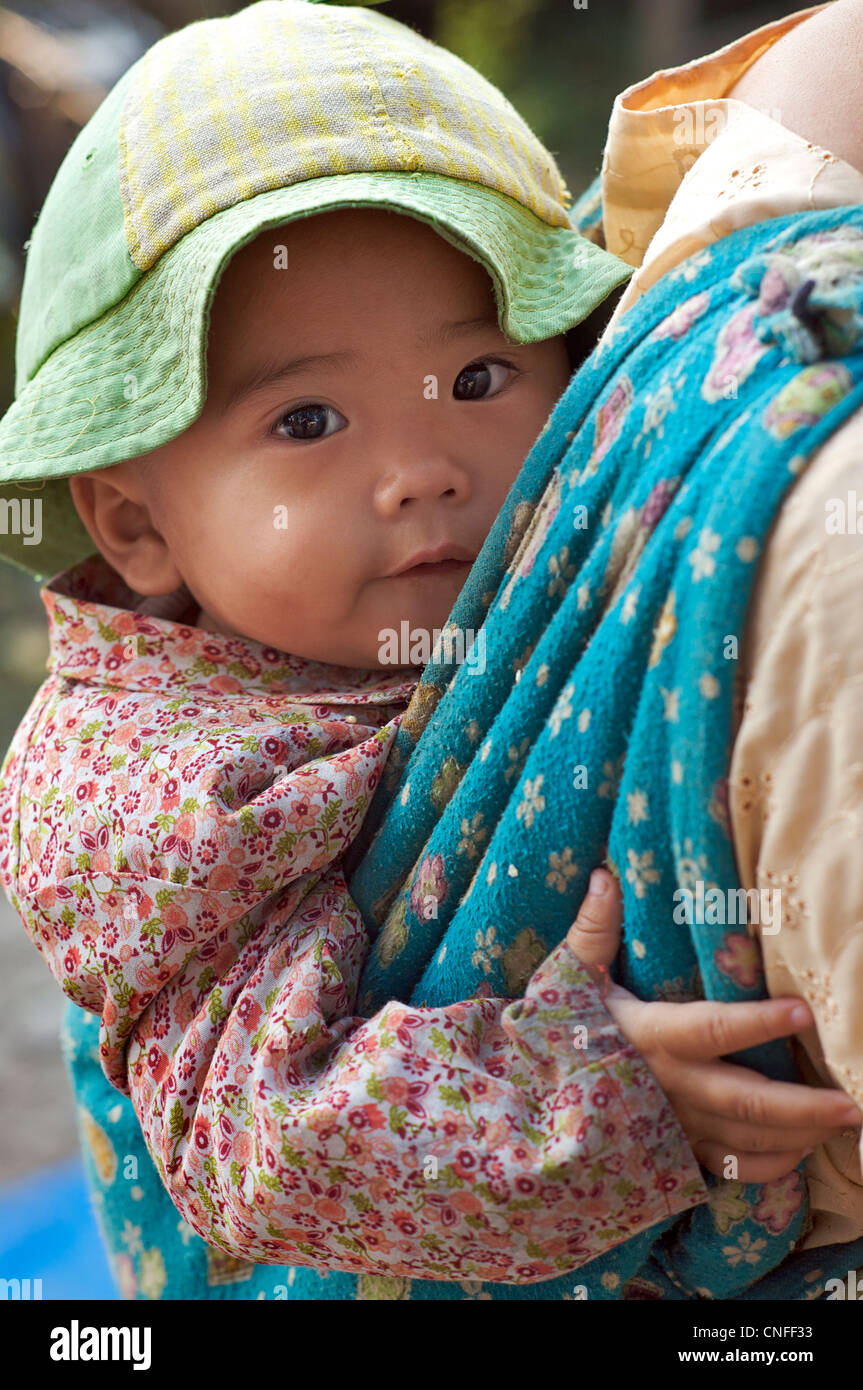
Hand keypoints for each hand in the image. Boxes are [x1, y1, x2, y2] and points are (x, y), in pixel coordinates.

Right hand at [566, 868, 862, 1181]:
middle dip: (804, 1106)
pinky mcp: (675, 1152)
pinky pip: (731, 1167)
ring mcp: (675, 1127)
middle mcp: (670, 1087)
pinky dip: (771, 1165)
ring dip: (800, 1134)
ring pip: (748, 1138)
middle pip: (747, 1100)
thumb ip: (594, 930)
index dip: (759, 1023)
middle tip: (852, 1102)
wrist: (528, 1106)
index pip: (712, 1029)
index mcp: (649, 1037)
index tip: (804, 1010)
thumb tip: (605, 877)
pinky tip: (802, 1151)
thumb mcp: (567, 979)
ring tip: (843, 1121)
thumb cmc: (553, 1034)